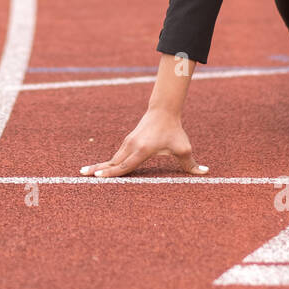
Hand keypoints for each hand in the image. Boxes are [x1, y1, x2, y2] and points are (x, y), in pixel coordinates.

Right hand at [80, 108, 208, 177]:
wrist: (163, 111)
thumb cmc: (174, 131)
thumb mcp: (183, 148)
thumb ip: (191, 164)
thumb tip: (206, 172)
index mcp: (142, 150)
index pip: (125, 165)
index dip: (112, 173)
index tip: (99, 178)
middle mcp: (131, 147)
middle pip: (112, 162)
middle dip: (98, 170)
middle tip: (82, 176)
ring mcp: (127, 144)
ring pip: (112, 159)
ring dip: (98, 166)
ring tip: (83, 173)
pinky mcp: (127, 142)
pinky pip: (115, 156)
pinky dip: (106, 163)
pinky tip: (98, 169)